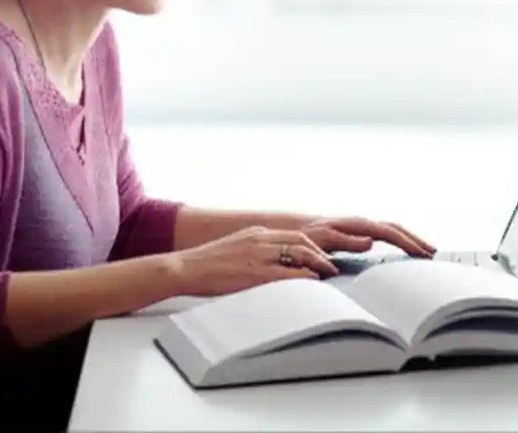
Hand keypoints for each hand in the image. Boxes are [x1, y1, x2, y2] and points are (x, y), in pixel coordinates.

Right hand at [170, 226, 339, 296]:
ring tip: (326, 276)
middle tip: (331, 267)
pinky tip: (312, 284)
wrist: (186, 268)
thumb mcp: (236, 247)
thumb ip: (255, 250)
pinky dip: (304, 278)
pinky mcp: (255, 274)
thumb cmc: (208, 263)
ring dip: (317, 265)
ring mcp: (258, 256)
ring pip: (299, 255)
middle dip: (320, 255)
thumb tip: (274, 262)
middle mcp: (260, 240)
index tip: (322, 257)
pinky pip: (287, 274)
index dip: (313, 247)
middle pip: (301, 242)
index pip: (294, 235)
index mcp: (256, 232)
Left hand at [300, 217, 436, 257]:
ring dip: (409, 239)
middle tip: (433, 253)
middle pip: (395, 228)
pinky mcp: (356, 233)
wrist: (291, 230)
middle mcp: (361, 224)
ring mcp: (359, 227)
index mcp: (357, 225)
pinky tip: (402, 250)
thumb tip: (371, 242)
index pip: (389, 232)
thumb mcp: (324, 240)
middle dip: (415, 239)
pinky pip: (384, 234)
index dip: (408, 243)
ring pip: (391, 230)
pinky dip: (398, 240)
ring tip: (425, 251)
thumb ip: (346, 242)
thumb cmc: (305, 237)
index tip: (423, 253)